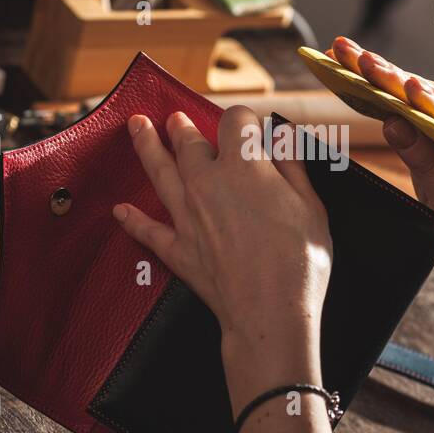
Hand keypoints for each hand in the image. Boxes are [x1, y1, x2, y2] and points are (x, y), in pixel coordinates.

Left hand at [113, 107, 333, 411]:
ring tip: (136, 126)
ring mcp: (188, 216)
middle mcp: (208, 183)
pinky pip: (148, 230)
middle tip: (176, 119)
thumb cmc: (299, 263)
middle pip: (189, 141)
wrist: (269, 313)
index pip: (237, 121)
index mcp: (245, 167)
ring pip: (160, 172)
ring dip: (146, 146)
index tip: (252, 127)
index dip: (245, 119)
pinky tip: (120, 212)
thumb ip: (293, 167)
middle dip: (183, 126)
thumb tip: (283, 138)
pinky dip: (133, 220)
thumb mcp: (313, 208)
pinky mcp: (177, 248)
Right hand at [329, 36, 433, 306]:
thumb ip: (432, 170)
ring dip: (379, 74)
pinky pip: (408, 104)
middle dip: (394, 77)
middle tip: (359, 59)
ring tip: (343, 54)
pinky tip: (350, 69)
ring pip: (417, 92)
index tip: (411, 88)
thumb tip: (394, 126)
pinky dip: (378, 89)